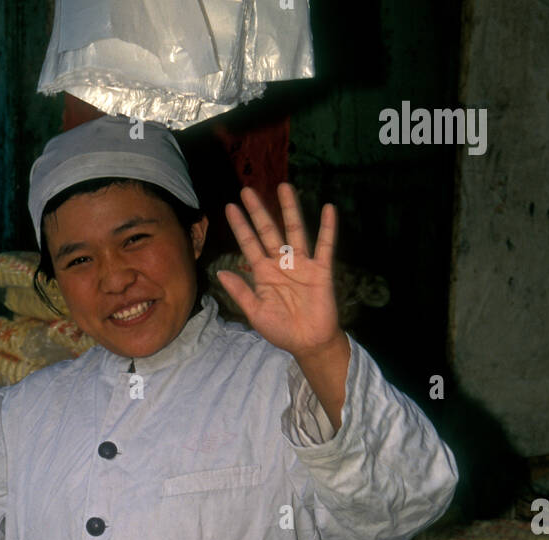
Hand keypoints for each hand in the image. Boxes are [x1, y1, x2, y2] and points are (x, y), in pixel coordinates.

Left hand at [217, 183, 340, 358]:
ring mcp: (302, 264)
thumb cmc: (281, 330)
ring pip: (295, 231)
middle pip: (269, 231)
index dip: (240, 227)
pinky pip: (325, 246)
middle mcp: (282, 264)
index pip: (249, 244)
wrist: (308, 343)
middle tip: (247, 190)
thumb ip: (240, 292)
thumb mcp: (256, 313)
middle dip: (258, 211)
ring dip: (290, 209)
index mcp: (264, 273)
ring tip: (283, 186)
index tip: (230, 207)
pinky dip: (328, 228)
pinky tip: (327, 208)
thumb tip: (221, 273)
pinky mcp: (321, 270)